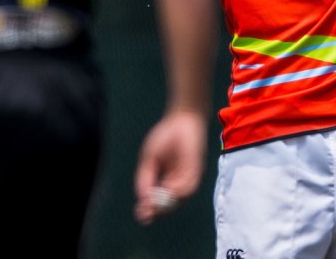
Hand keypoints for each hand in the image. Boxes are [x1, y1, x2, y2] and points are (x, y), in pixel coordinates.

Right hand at [133, 108, 206, 225]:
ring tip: (154, 203)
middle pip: (167, 204)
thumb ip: (145, 178)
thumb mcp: (149, 157)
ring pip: (177, 199)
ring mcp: (186, 178)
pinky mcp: (196, 173)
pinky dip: (177, 193)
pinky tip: (166, 191)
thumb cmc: (165, 135)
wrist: (183, 120)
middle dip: (157, 211)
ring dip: (166, 204)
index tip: (140, 213)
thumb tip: (143, 198)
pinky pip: (188, 188)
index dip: (148, 209)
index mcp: (163, 179)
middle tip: (147, 215)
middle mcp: (175, 182)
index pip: (155, 200)